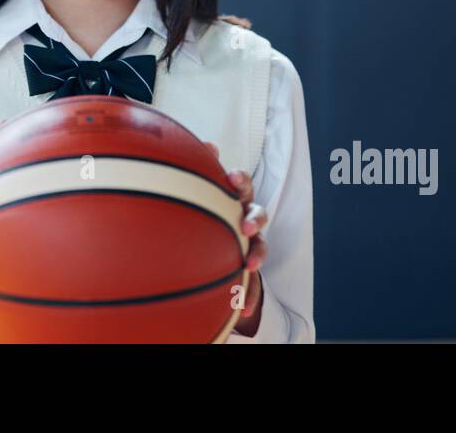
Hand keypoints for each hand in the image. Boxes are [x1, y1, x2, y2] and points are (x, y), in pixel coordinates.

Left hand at [204, 141, 267, 333]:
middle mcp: (244, 217)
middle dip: (253, 218)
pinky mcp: (247, 266)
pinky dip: (248, 294)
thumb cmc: (201, 214)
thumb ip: (197, 174)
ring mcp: (249, 242)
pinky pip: (252, 282)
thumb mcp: (195, 195)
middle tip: (244, 225)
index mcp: (231, 197)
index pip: (240, 183)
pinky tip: (242, 308)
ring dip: (257, 254)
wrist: (204, 250)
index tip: (230, 179)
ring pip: (260, 246)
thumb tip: (200, 146)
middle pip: (257, 212)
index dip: (239, 180)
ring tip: (248, 266)